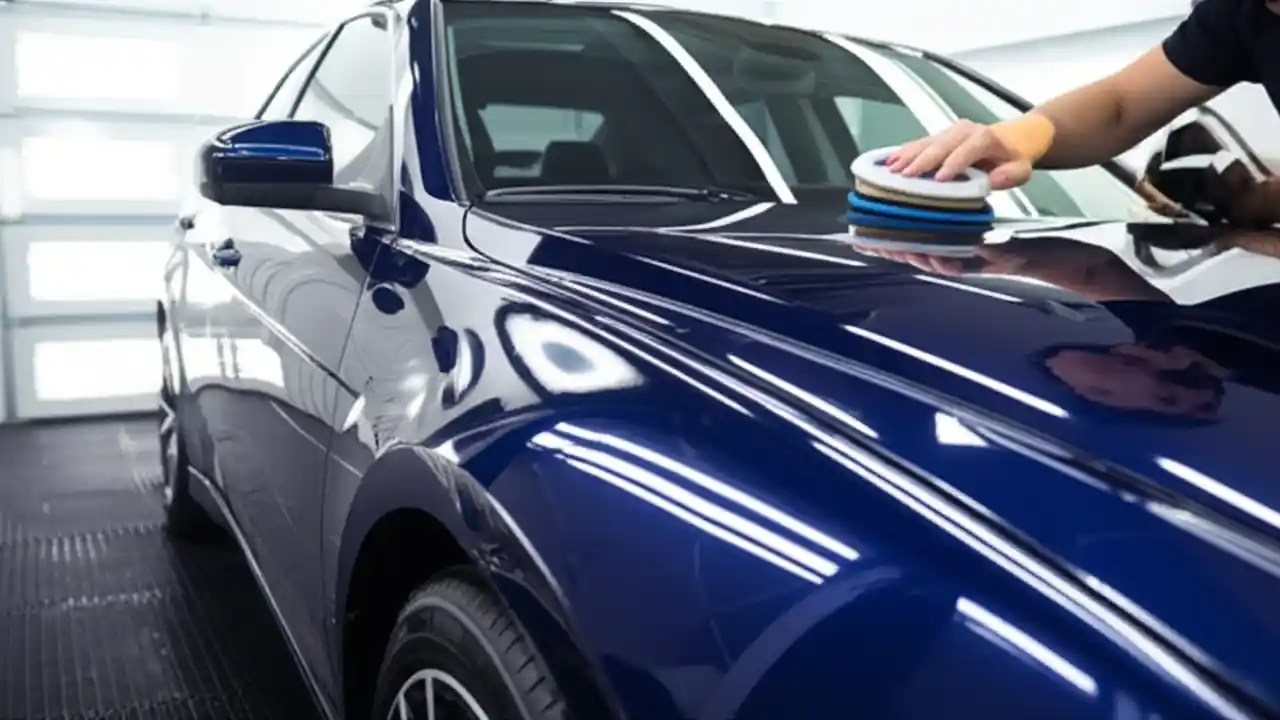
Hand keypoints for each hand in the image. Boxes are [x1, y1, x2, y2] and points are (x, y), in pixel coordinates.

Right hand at [886, 120, 1033, 189]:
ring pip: (927, 142)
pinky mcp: (939, 136)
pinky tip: (890, 159)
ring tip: (892, 168)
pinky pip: (920, 142)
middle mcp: (965, 130)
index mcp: (986, 137)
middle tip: (906, 175)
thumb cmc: (1012, 157)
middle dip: (923, 160)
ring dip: (908, 155)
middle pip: (942, 144)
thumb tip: (995, 179)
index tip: (940, 179)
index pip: (968, 148)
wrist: (1012, 138)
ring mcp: (950, 132)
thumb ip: (1010, 175)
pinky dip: (904, 151)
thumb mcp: (1021, 169)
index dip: (954, 163)